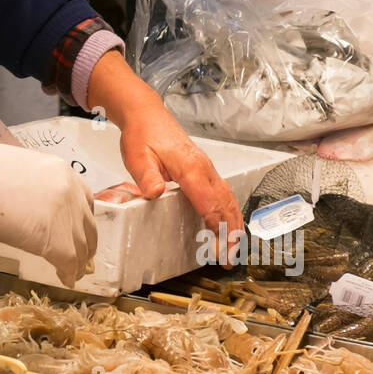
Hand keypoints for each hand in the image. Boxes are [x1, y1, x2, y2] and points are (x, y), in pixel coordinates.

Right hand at [0, 138, 96, 284]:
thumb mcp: (23, 170)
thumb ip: (40, 188)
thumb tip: (38, 207)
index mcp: (63, 173)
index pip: (85, 201)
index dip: (81, 220)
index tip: (76, 231)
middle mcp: (71, 193)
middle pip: (88, 226)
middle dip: (85, 244)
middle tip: (80, 257)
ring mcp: (66, 216)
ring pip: (81, 247)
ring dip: (77, 262)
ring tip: (72, 273)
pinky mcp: (56, 240)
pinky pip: (69, 262)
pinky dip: (69, 273)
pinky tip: (65, 279)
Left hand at [88, 52, 243, 260]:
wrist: (147, 116)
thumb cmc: (143, 136)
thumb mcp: (137, 157)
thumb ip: (147, 176)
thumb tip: (155, 193)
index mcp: (191, 168)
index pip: (208, 203)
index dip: (215, 228)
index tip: (218, 248)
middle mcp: (205, 169)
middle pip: (225, 205)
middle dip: (230, 233)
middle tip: (229, 257)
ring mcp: (208, 169)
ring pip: (229, 200)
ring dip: (234, 225)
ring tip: (235, 248)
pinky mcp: (206, 171)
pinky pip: (224, 194)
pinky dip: (230, 212)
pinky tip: (230, 226)